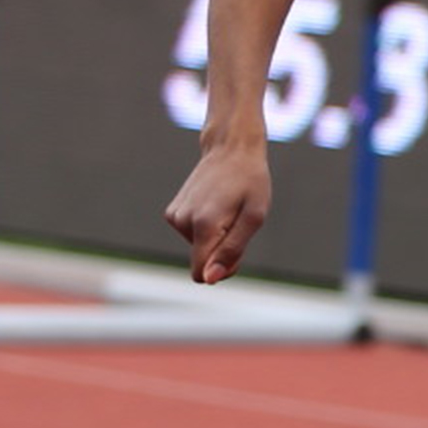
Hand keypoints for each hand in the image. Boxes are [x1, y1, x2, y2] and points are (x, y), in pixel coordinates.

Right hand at [163, 148, 271, 283]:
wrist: (231, 148)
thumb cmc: (250, 182)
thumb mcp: (255, 216)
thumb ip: (232, 250)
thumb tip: (210, 279)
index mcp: (204, 225)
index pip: (202, 273)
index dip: (222, 270)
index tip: (238, 251)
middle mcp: (183, 222)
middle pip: (202, 260)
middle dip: (222, 251)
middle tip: (238, 221)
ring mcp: (174, 216)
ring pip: (197, 247)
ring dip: (216, 235)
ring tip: (228, 208)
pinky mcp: (172, 212)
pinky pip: (191, 235)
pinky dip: (205, 227)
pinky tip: (216, 204)